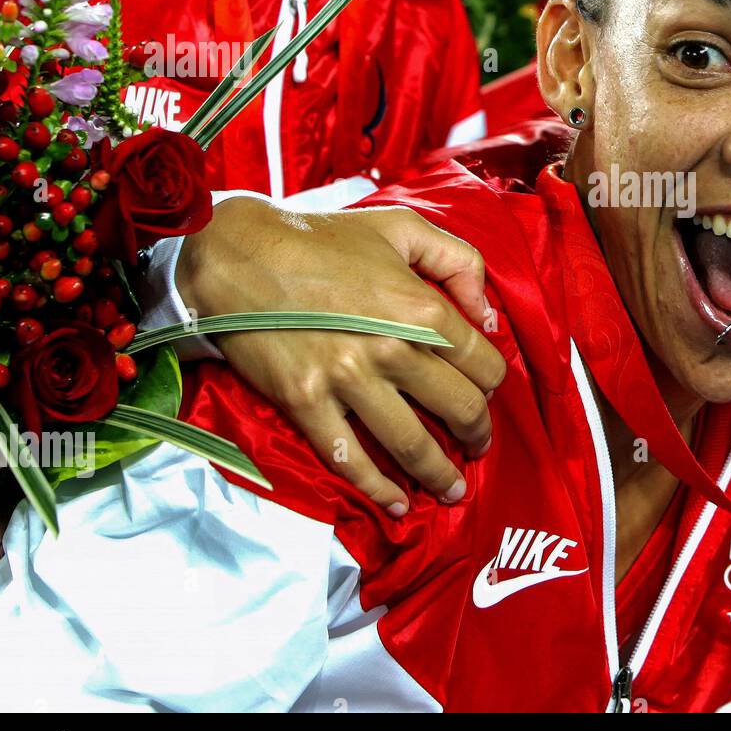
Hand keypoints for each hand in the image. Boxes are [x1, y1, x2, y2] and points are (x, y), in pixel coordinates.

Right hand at [177, 198, 505, 513]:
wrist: (238, 253)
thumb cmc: (322, 238)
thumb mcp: (403, 227)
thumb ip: (459, 262)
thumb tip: (487, 317)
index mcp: (420, 306)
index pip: (484, 363)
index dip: (492, 382)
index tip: (485, 391)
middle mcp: (391, 348)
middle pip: (459, 408)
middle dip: (478, 434)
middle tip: (479, 447)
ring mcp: (347, 381)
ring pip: (412, 445)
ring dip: (440, 474)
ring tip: (453, 489)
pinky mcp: (306, 404)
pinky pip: (350, 460)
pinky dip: (378, 489)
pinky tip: (399, 504)